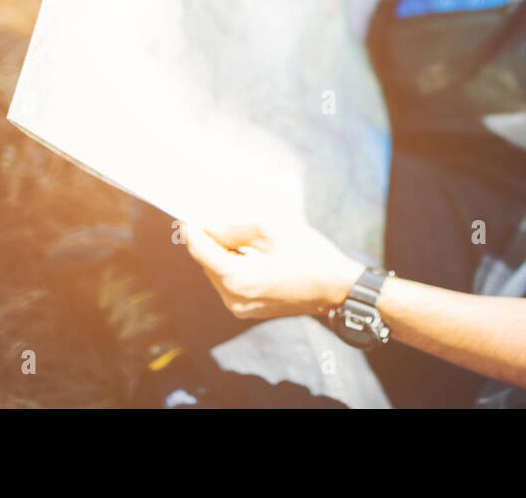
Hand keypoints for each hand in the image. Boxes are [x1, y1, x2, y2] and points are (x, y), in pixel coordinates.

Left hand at [184, 216, 365, 320]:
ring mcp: (241, 308)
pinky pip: (231, 284)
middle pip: (207, 264)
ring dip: (222, 254)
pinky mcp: (250, 310)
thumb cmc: (309, 255)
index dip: (192, 231)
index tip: (188, 215)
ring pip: (218, 274)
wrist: (336, 287)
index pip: (200, 251)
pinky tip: (248, 252)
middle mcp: (233, 298)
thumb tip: (209, 227)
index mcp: (237, 279)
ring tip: (236, 233)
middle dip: (209, 241)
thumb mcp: (271, 231)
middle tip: (214, 218)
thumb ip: (234, 229)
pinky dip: (233, 266)